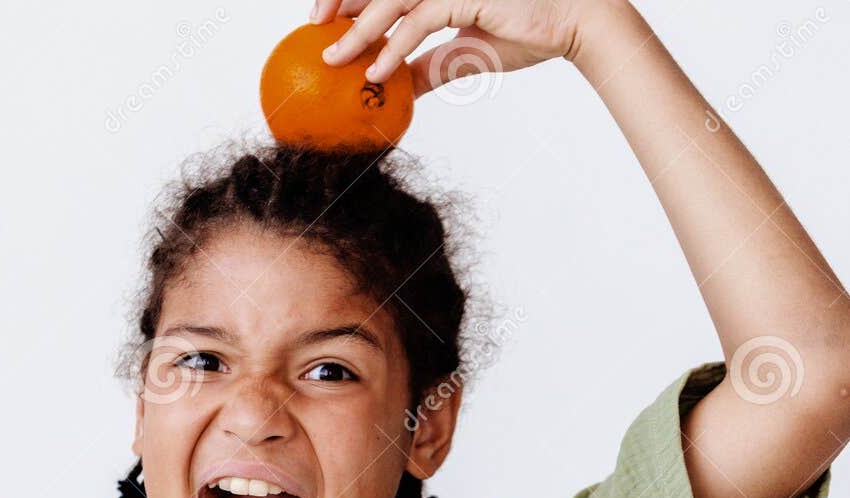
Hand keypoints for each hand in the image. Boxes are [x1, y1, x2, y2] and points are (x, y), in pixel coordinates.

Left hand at [309, 0, 595, 93]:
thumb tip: (406, 86)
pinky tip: (376, 72)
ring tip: (334, 58)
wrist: (578, 22)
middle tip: (314, 25)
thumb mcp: (471, 51)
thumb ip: (434, 63)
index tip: (329, 16)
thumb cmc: (532, 28)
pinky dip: (394, 48)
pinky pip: (419, 21)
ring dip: (359, 29)